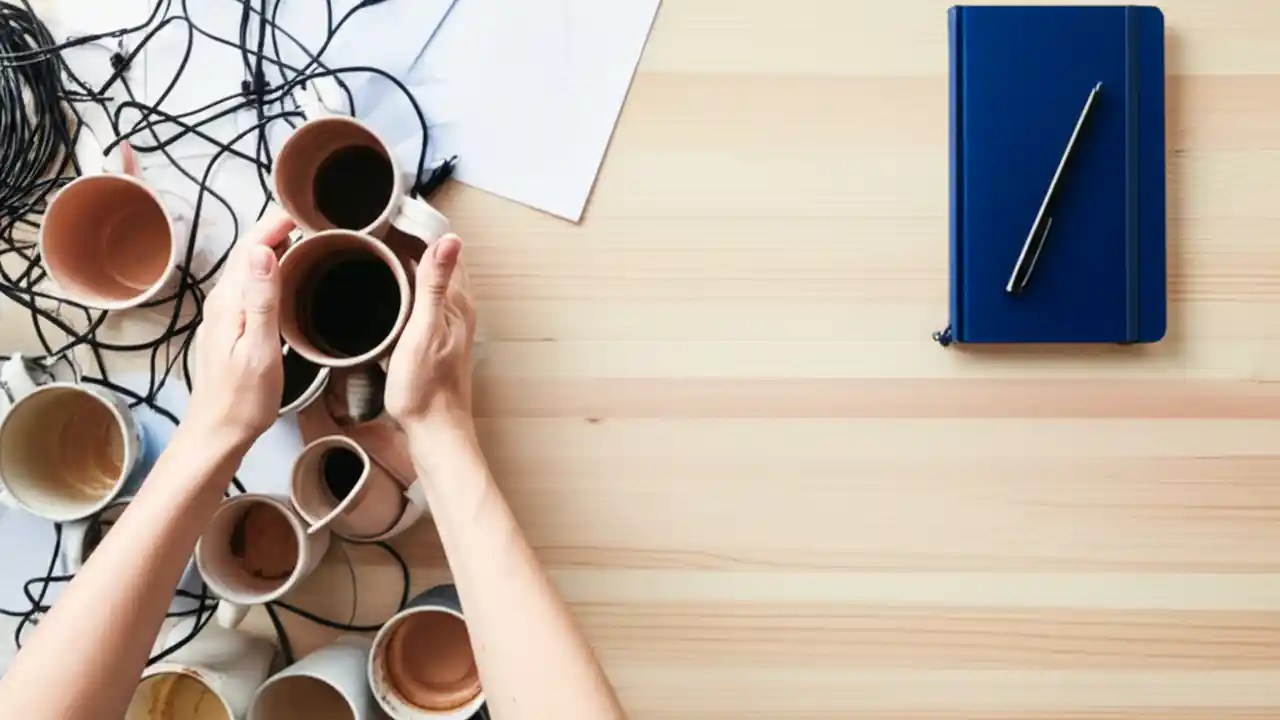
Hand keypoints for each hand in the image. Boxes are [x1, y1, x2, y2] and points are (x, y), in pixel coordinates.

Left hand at [186, 210, 293, 449]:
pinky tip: (282, 278)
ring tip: (299, 238)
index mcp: (229, 302)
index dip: (273, 224)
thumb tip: (264, 251)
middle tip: (307, 218)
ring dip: (270, 250)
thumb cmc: (244, 398)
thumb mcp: (259, 349)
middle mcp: (221, 303)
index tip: (300, 209)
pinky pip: (248, 288)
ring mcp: (222, 316)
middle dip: (273, 230)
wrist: (218, 432)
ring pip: (247, 271)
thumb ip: (262, 299)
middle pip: (247, 255)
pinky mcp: (228, 328)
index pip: (251, 249)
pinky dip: (267, 273)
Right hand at [384, 234, 475, 432]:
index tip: (393, 208)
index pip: (445, 248)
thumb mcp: (424, 330)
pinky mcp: (436, 338)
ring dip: (410, 260)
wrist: (434, 431)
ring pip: (431, 280)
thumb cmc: (425, 389)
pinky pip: (423, 300)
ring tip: (378, 244)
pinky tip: (387, 287)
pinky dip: (407, 285)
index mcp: (458, 302)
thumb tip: (450, 239)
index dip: (422, 225)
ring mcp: (449, 324)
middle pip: (438, 261)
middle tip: (378, 221)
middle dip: (413, 238)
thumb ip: (435, 285)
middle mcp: (458, 309)